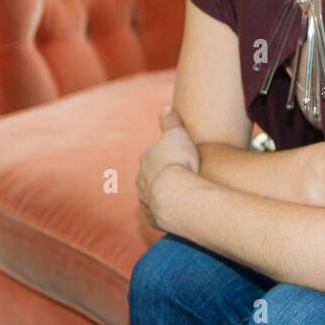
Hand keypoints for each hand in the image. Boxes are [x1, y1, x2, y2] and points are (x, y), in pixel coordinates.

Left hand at [138, 105, 200, 229]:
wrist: (177, 197)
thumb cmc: (179, 162)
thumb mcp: (178, 134)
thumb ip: (171, 121)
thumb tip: (166, 107)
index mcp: (147, 158)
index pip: (155, 153)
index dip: (169, 154)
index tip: (181, 156)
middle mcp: (141, 179)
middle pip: (151, 175)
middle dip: (163, 175)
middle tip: (182, 175)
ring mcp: (146, 200)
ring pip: (153, 194)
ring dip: (164, 193)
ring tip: (182, 194)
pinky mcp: (153, 217)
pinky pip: (159, 212)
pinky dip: (167, 210)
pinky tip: (179, 210)